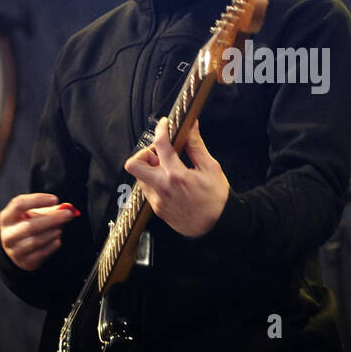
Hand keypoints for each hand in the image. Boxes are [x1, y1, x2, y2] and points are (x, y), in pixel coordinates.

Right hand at [0, 193, 80, 270]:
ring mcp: (14, 250)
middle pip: (30, 226)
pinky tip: (57, 239)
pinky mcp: (25, 262)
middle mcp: (7, 235)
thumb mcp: (35, 213)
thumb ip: (51, 209)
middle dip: (52, 219)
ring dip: (53, 232)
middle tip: (68, 214)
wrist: (20, 247)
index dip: (38, 200)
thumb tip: (69, 208)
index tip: (55, 199)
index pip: (18, 205)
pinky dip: (53, 244)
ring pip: (37, 241)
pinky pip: (42, 253)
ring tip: (60, 227)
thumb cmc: (29, 224)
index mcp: (6, 218)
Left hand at [123, 119, 228, 238]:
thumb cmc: (217, 199)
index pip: (160, 145)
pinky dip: (154, 181)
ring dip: (150, 169)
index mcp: (177, 175)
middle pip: (133, 165)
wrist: (216, 227)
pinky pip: (147, 190)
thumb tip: (192, 126)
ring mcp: (157, 200)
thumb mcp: (211, 168)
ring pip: (139, 177)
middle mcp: (162, 188)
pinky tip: (170, 182)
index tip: (165, 124)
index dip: (161, 129)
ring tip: (168, 168)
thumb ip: (197, 146)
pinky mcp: (157, 209)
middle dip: (144, 154)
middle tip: (160, 154)